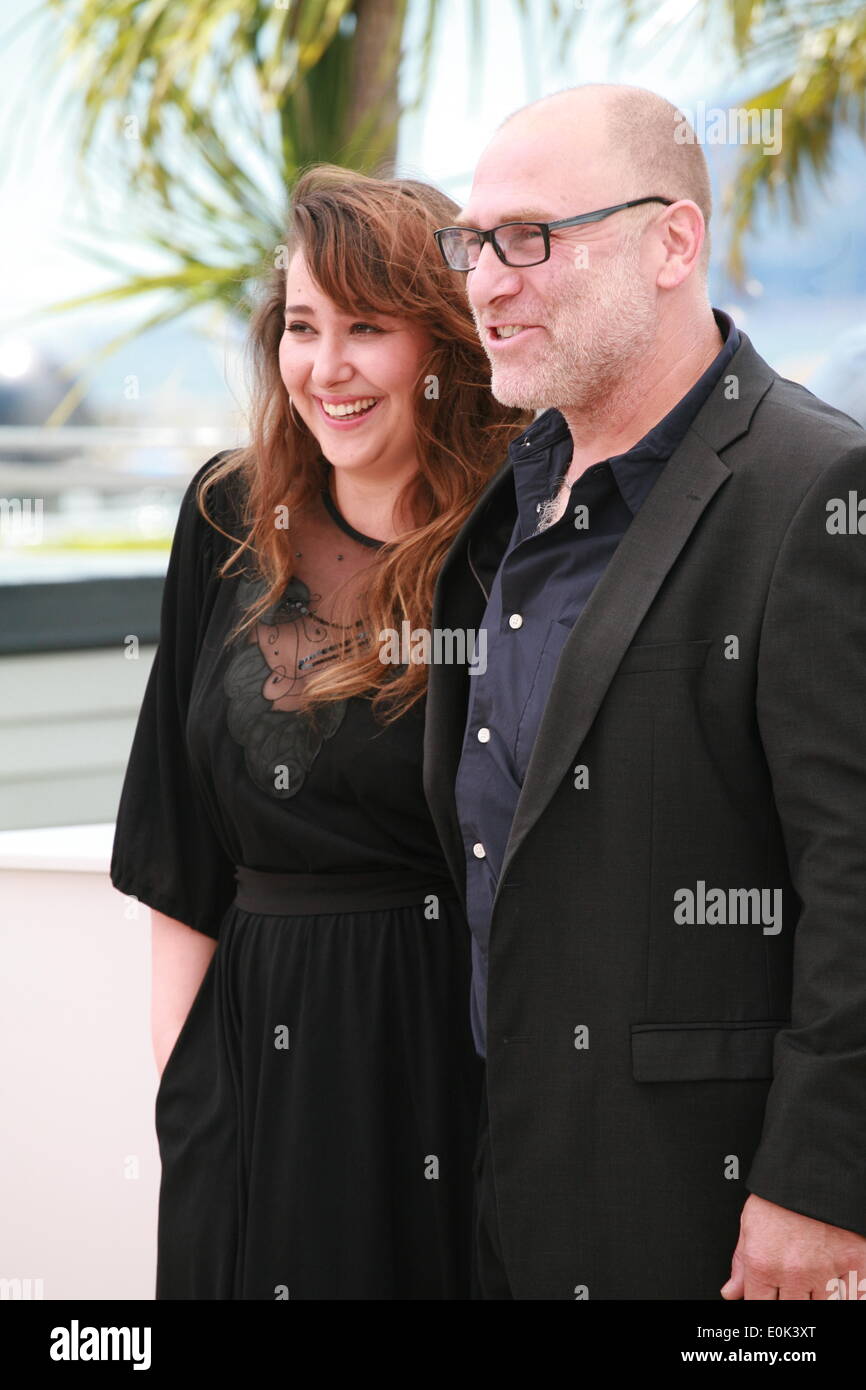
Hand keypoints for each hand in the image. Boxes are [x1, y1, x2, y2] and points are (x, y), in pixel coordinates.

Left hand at [721, 1194, 865, 1299]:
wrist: (815, 1166)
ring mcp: (826, 1271)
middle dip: (791, 1298)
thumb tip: (731, 1292)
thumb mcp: (750, 1223)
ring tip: (813, 1277)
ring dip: (818, 1296)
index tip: (770, 1295)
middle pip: (793, 1310)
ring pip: (823, 1307)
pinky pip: (853, 1296)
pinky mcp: (854, 1263)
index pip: (760, 1305)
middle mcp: (794, 1272)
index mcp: (764, 1263)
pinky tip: (835, 1281)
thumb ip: (741, 1262)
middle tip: (793, 1282)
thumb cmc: (780, 1193)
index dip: (764, 1301)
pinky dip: (846, 1293)